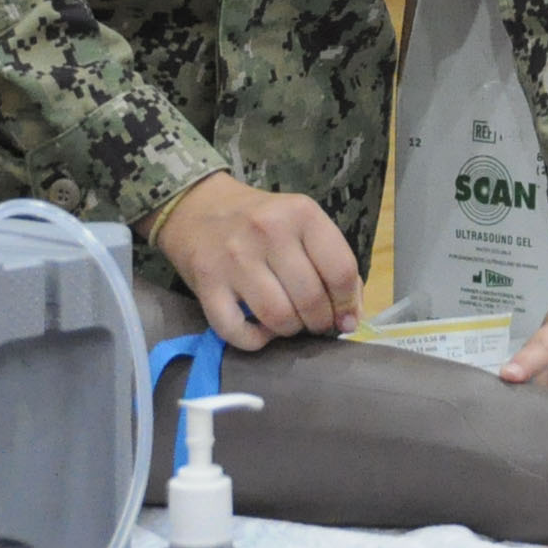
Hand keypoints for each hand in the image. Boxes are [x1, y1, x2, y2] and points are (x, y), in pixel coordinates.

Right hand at [150, 173, 362, 348]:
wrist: (197, 206)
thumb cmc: (260, 219)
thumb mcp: (302, 223)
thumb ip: (332, 261)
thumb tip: (350, 317)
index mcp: (301, 213)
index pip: (340, 270)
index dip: (347, 303)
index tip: (344, 316)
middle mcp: (268, 231)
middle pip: (310, 298)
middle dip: (319, 321)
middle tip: (314, 322)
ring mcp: (235, 258)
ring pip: (278, 317)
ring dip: (290, 330)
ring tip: (289, 322)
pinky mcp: (207, 284)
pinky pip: (237, 331)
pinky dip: (255, 341)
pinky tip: (260, 329)